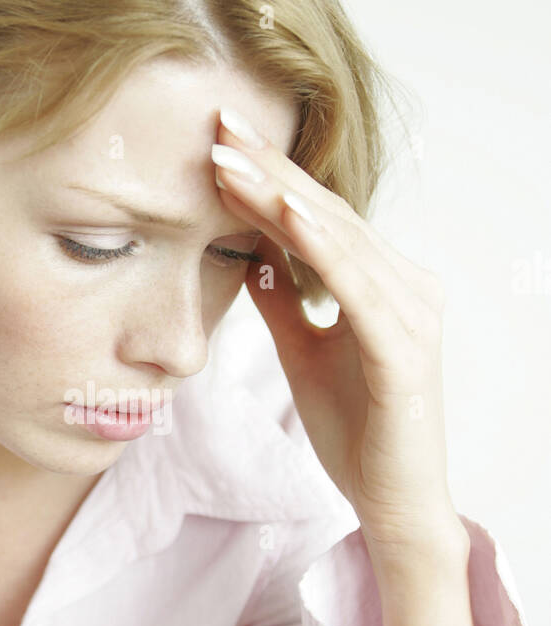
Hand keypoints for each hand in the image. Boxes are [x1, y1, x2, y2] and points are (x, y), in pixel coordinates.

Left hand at [211, 109, 465, 558]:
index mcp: (381, 283)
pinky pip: (357, 286)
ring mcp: (410, 313)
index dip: (267, 179)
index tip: (217, 141)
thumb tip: (252, 256)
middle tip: (217, 123)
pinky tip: (284, 213)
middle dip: (269, 168)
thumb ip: (285, 302)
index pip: (316, 219)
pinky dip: (320, 247)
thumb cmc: (356, 430)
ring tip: (230, 158)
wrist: (392, 502)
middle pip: (326, 214)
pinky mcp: (404, 349)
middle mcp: (404, 284)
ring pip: (337, 239)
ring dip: (281, 195)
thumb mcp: (304, 353)